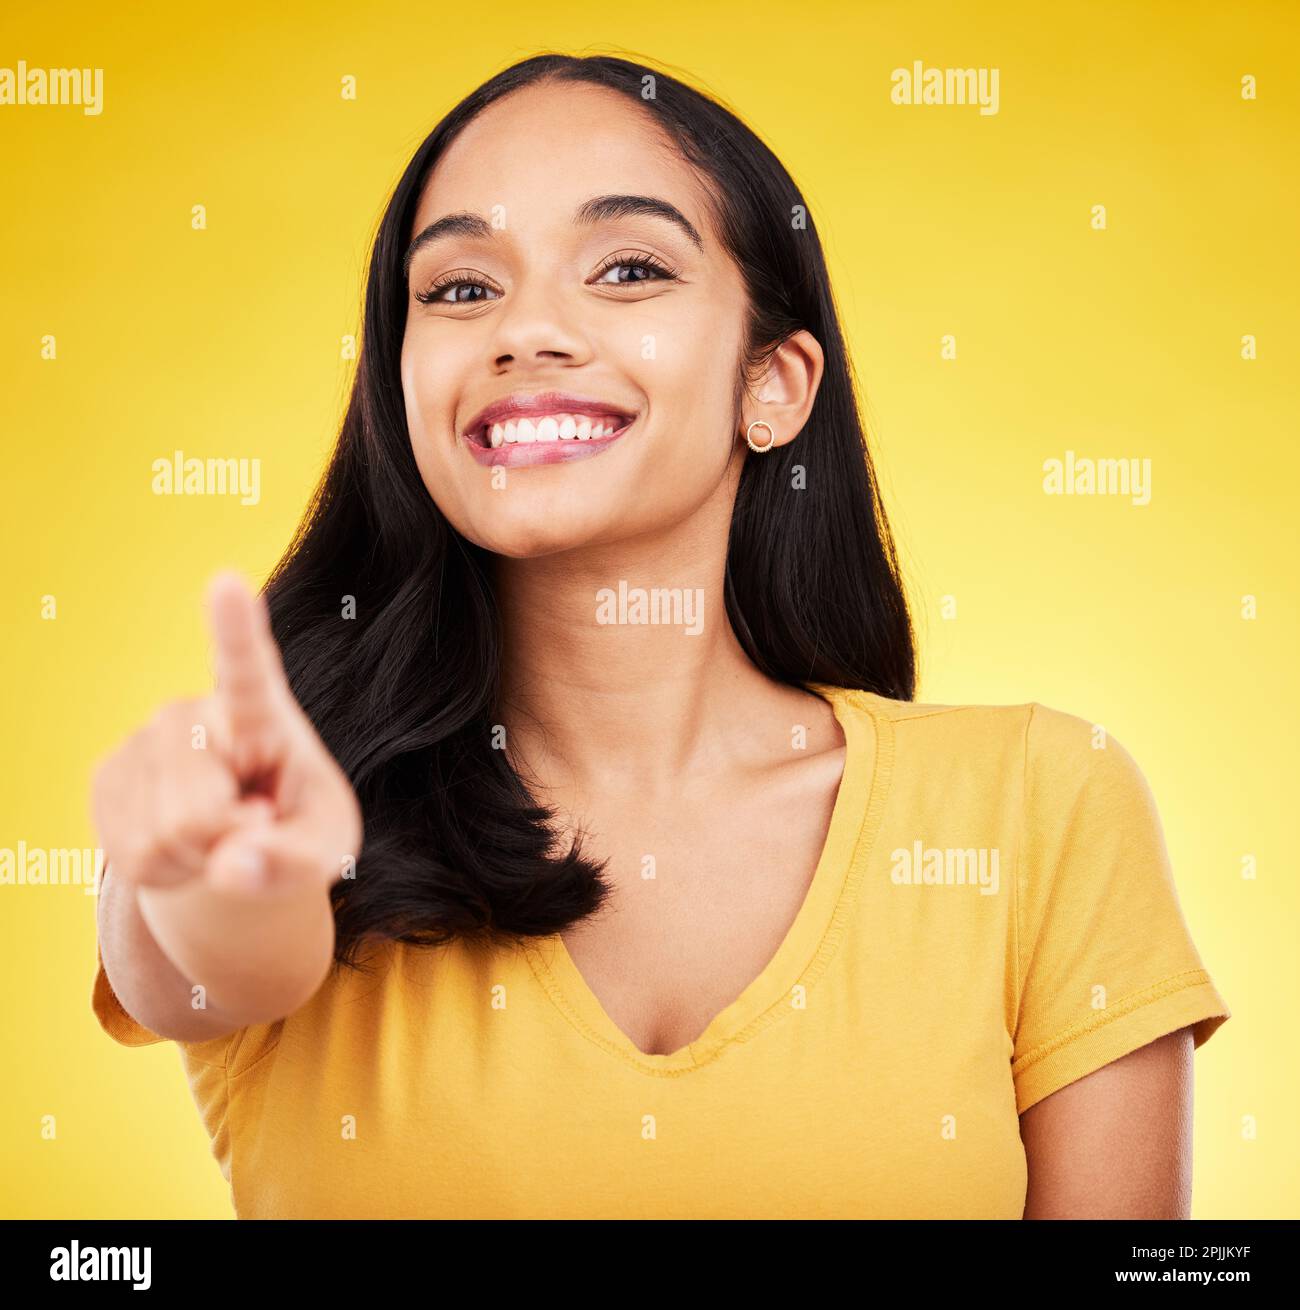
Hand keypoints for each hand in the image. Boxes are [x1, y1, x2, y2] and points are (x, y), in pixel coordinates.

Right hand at [92, 571, 362, 896]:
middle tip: (249, 826)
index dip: (234, 628)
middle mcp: (195, 710)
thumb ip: (294, 863)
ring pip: (161, 840)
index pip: (248, 669)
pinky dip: (165, 870)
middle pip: (198, 813)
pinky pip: (132, 858)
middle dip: (224, 845)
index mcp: (264, 711)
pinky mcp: (107, 772)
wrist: (246, 839)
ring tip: (220, 831)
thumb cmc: (300, 829)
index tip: (226, 583)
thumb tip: (232, 867)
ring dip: (195, 860)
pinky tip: (185, 844)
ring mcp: (145, 737)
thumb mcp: (325, 851)